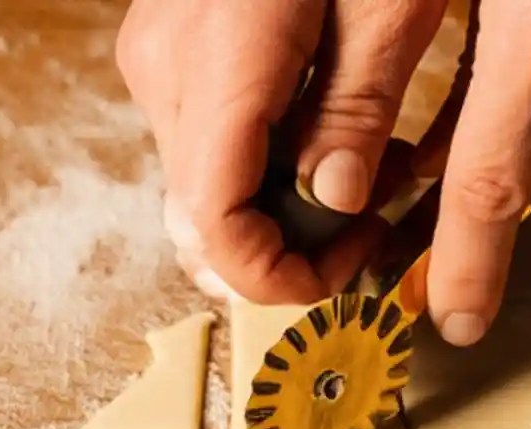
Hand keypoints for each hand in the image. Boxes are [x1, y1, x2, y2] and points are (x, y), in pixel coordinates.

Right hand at [117, 0, 447, 303]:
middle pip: (201, 215)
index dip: (278, 276)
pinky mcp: (169, 51)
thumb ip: (357, 104)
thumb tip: (334, 202)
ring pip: (200, 186)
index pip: (216, 222)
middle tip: (372, 230)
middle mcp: (165, 70)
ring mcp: (157, 59)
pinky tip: (324, 142)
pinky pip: (204, 143)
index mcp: (218, 61)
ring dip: (277, 212)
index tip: (349, 271)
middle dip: (287, 247)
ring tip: (363, 183)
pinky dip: (261, 170)